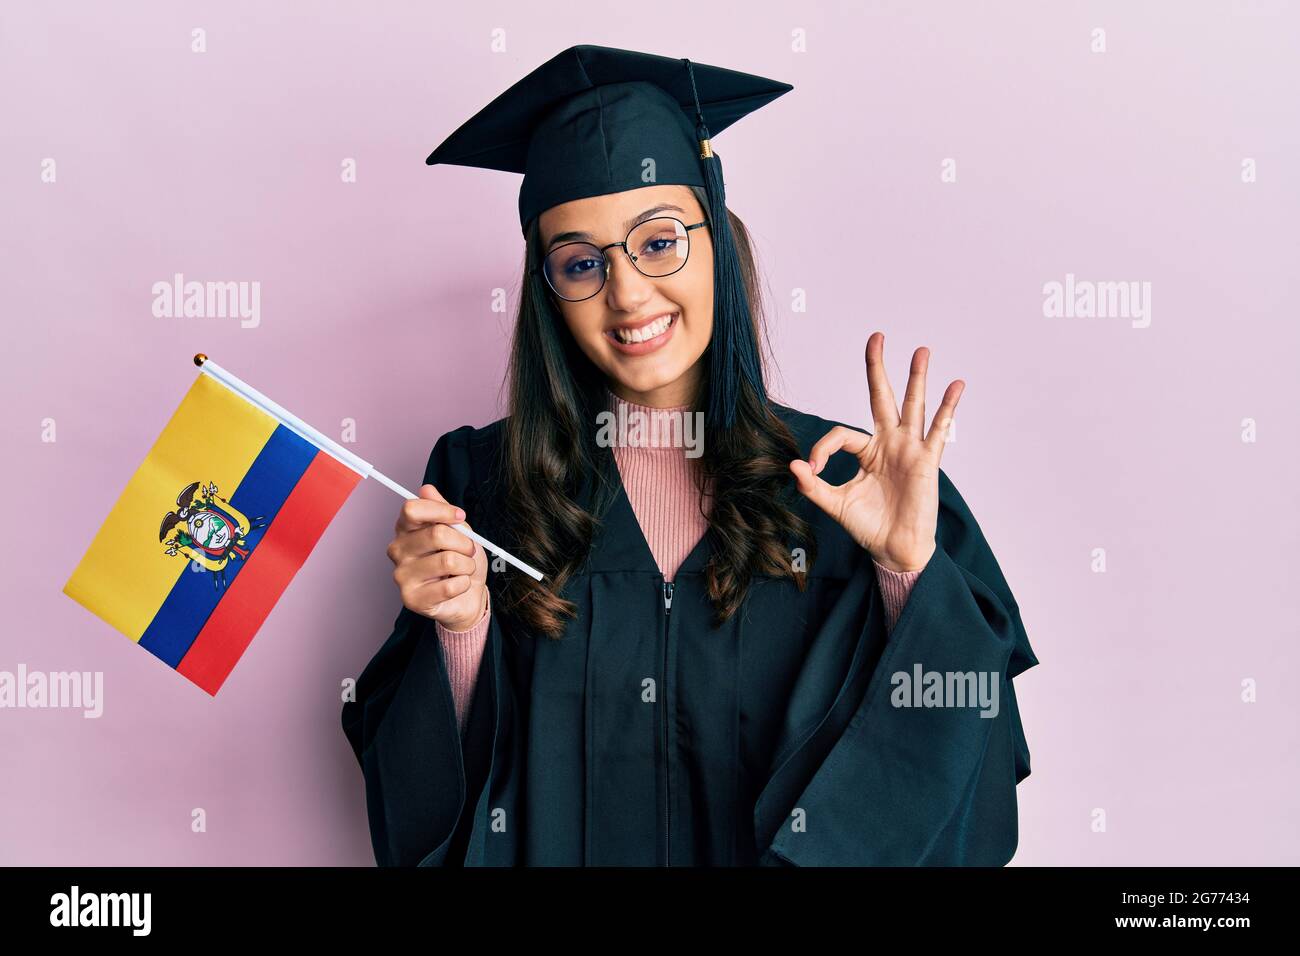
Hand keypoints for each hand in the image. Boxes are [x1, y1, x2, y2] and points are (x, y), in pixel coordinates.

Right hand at [387, 483, 488, 630]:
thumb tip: (427, 489)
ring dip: (466, 565)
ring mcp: (402, 576)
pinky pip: (451, 586)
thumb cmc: (461, 560)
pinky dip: (464, 584)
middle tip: (468, 551)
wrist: (468, 595)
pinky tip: (457, 586)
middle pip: (436, 534)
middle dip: (464, 543)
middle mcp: (398, 550)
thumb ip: (442, 509)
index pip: (412, 509)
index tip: (460, 517)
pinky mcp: (411, 599)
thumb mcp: (459, 530)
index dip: (442, 510)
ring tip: (462, 569)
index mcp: (405, 529)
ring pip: (447, 560)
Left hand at [790, 331, 962, 571]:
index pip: (842, 434)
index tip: (813, 468)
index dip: (823, 448)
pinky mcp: (926, 461)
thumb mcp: (834, 504)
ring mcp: (909, 449)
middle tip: (876, 336)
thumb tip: (793, 466)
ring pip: (912, 406)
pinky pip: (939, 430)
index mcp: (866, 452)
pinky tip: (955, 386)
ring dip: (917, 378)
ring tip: (921, 350)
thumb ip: (813, 486)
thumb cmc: (868, 526)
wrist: (893, 549)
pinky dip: (948, 408)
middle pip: (882, 397)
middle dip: (877, 368)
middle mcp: (888, 444)